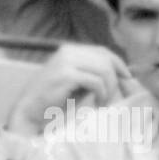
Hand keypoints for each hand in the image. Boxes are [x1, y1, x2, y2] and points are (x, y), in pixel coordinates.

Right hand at [7, 44, 135, 135]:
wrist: (30, 109)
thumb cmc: (54, 99)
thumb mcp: (77, 83)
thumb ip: (93, 75)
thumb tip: (122, 76)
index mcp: (70, 50)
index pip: (103, 51)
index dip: (119, 63)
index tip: (128, 78)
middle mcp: (69, 51)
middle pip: (106, 59)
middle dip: (117, 78)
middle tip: (116, 95)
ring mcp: (66, 61)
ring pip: (104, 70)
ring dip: (109, 89)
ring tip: (103, 102)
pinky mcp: (66, 75)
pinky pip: (96, 82)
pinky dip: (101, 94)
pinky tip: (97, 103)